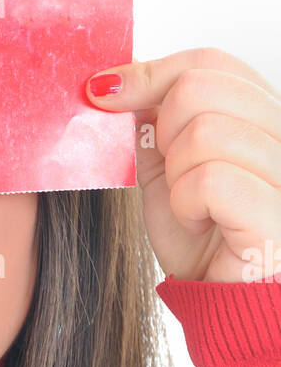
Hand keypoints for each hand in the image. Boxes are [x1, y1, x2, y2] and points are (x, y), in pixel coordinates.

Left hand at [85, 47, 280, 283]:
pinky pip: (210, 179)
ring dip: (176, 177)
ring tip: (192, 208)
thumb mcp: (167, 174)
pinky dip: (188, 205)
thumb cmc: (203, 244)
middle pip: (202, 86)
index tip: (103, 92)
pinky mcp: (278, 212)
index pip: (211, 63)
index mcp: (265, 117)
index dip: (150, 72)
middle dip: (164, 133)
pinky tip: (201, 224)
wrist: (223, 303)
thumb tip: (123, 84)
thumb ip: (156, 128)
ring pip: (205, 132)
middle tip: (173, 178)